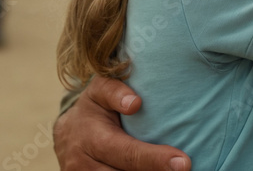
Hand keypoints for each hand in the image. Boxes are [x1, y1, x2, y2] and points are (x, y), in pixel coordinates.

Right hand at [53, 76, 189, 170]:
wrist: (67, 132)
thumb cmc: (94, 107)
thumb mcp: (100, 90)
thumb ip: (115, 91)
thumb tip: (135, 103)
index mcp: (91, 138)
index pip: (127, 152)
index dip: (155, 159)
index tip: (183, 163)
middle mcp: (84, 164)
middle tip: (184, 169)